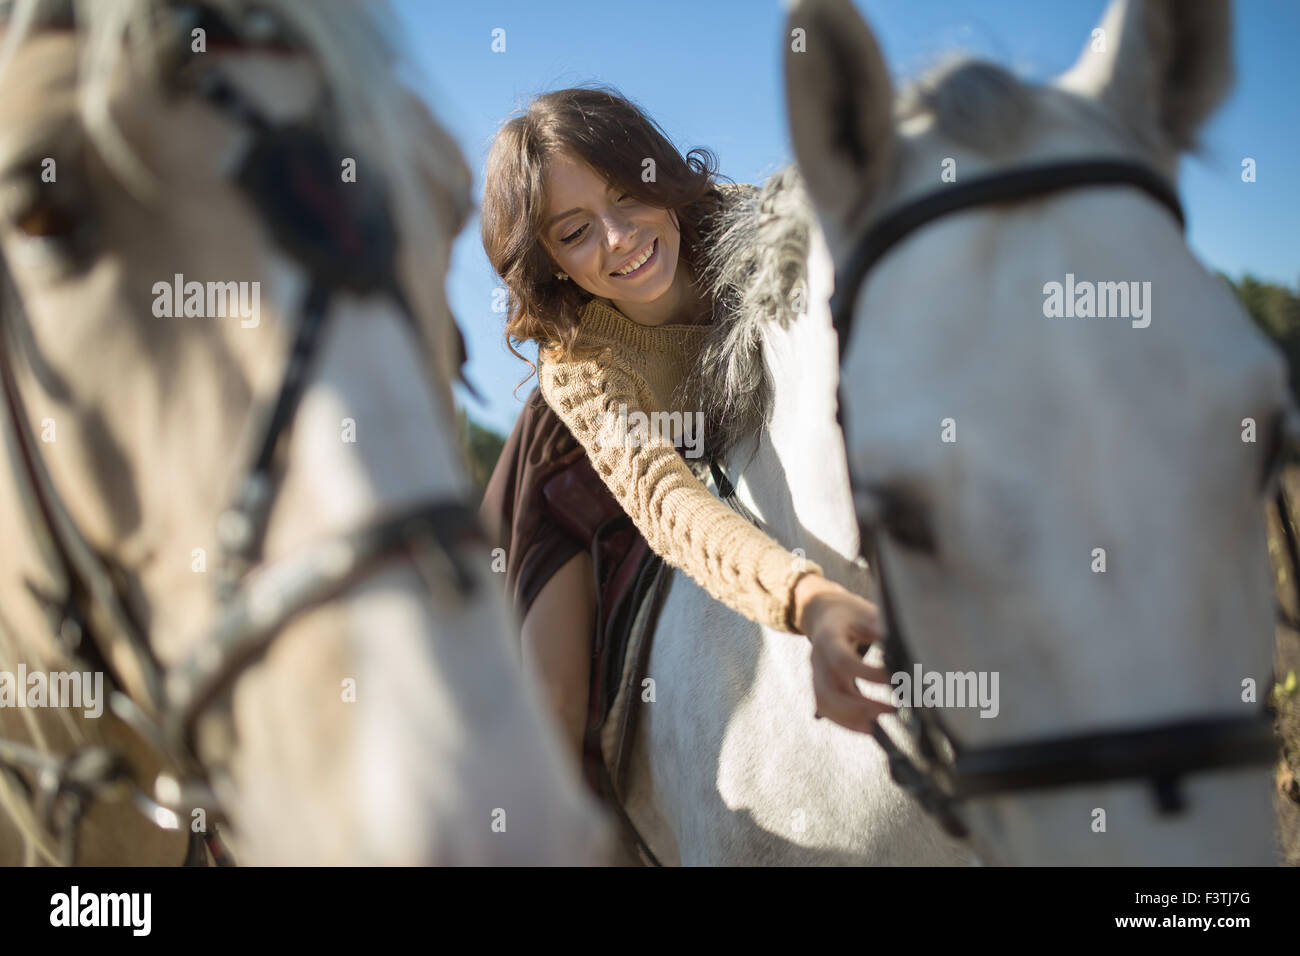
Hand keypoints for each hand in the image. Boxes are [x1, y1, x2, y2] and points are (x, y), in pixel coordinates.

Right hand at [793, 575, 894, 733]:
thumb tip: (909, 647)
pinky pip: (827, 709)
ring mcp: (816, 673)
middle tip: (891, 710)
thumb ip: (883, 629)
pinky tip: (870, 726)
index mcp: (828, 636)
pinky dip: (847, 721)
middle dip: (858, 706)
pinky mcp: (821, 685)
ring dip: (851, 719)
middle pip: (827, 691)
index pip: (843, 661)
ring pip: (825, 704)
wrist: (824, 611)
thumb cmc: (852, 613)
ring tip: (879, 725)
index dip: (868, 674)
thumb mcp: (868, 613)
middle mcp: (817, 657)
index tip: (895, 678)